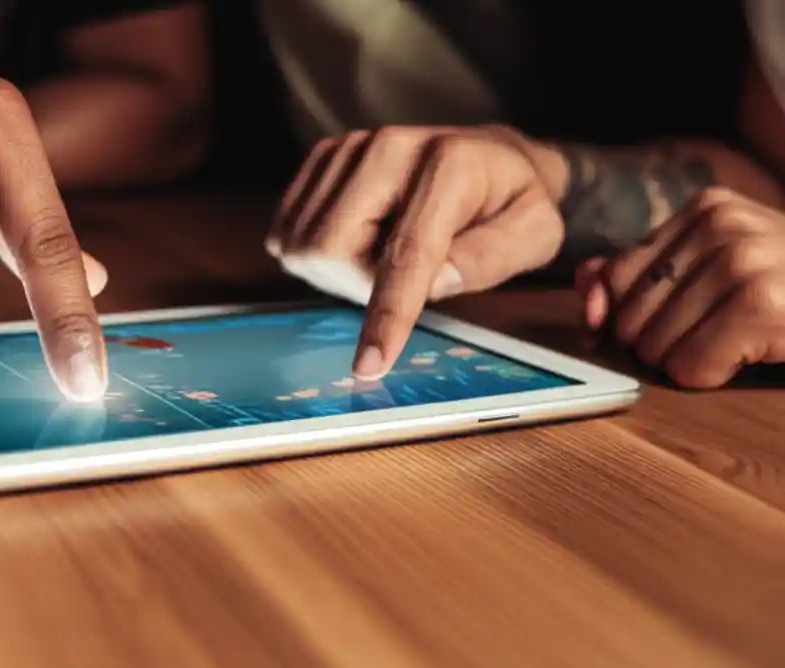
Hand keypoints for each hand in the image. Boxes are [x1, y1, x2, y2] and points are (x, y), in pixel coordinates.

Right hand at [267, 125, 564, 377]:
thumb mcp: (535, 234)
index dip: (386, 314)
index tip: (369, 365)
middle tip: (398, 283)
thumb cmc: (511, 202)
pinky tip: (357, 240)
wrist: (488, 154)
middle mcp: (390, 146)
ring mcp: (348, 148)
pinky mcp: (322, 158)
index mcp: (451, 164)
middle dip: (357, 285)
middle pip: (330, 248)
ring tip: (382, 255)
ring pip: (303, 243)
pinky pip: (288, 229)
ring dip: (340, 271)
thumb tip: (439, 280)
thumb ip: (494, 257)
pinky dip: (317, 253)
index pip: (406, 253)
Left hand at [577, 188, 784, 388]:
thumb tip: (586, 288)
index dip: (628, 314)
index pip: (616, 277)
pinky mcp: (762, 305)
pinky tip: (749, 357)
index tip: (669, 324)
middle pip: (629, 315)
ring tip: (737, 342)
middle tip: (715, 335)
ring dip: (688, 362)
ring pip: (654, 345)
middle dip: (660, 343)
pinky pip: (689, 366)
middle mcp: (723, 225)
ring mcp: (743, 262)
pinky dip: (710, 375)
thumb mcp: (721, 266)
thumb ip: (646, 270)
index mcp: (707, 209)